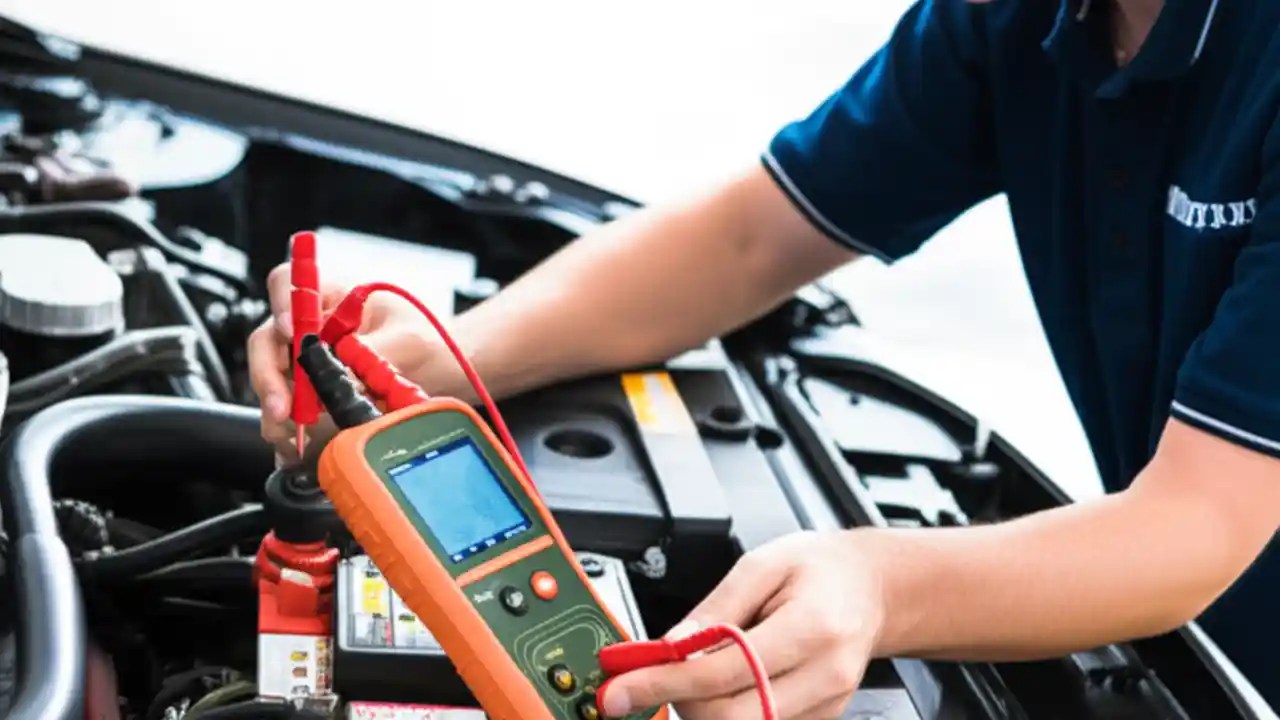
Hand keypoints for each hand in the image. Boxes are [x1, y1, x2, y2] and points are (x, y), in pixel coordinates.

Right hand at [247, 262, 435, 460]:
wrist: (447, 372)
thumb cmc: (431, 344)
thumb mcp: (408, 342)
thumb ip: (370, 355)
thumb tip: (340, 382)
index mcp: (335, 298)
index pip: (290, 285)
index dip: (281, 305)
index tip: (292, 332)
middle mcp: (314, 327)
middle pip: (269, 340)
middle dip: (269, 376)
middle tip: (282, 408)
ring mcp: (311, 359)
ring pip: (274, 379)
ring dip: (276, 409)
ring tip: (289, 435)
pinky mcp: (315, 392)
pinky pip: (291, 407)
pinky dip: (288, 429)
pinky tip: (293, 448)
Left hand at [599, 530, 885, 719]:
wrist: (872, 587)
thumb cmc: (821, 568)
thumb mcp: (763, 563)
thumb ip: (716, 608)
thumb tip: (668, 646)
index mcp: (812, 628)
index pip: (723, 672)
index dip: (663, 682)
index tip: (622, 687)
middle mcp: (825, 676)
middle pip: (732, 717)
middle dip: (677, 701)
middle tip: (646, 678)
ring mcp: (826, 704)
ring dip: (701, 708)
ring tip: (689, 671)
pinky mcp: (820, 719)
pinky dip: (727, 710)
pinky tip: (721, 680)